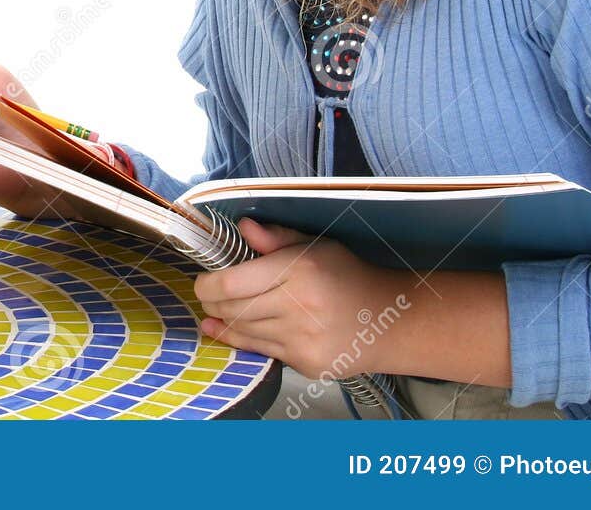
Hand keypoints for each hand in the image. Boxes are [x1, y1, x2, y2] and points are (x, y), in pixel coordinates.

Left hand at [192, 218, 411, 379]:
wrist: (388, 322)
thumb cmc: (347, 276)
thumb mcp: (316, 246)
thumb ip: (276, 238)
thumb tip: (243, 227)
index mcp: (300, 271)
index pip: (234, 283)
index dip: (208, 285)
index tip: (202, 281)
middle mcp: (300, 307)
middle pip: (234, 309)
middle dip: (212, 303)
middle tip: (206, 295)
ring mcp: (303, 340)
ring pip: (243, 332)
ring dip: (224, 320)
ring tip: (216, 310)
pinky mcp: (306, 363)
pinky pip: (260, 350)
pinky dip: (240, 339)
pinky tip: (226, 329)